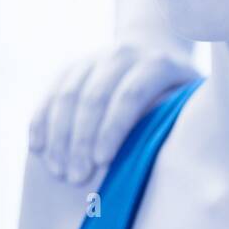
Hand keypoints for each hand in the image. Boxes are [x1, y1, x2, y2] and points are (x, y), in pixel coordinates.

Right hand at [27, 44, 197, 184]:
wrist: (155, 51)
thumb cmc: (177, 94)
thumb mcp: (190, 103)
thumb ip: (180, 122)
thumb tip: (171, 161)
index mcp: (157, 64)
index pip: (131, 95)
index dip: (114, 128)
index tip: (103, 162)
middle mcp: (123, 54)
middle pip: (95, 97)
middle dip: (82, 140)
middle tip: (77, 177)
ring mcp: (94, 57)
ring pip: (68, 95)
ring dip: (59, 135)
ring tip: (58, 171)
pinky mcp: (72, 66)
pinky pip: (50, 92)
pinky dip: (41, 120)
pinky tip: (38, 148)